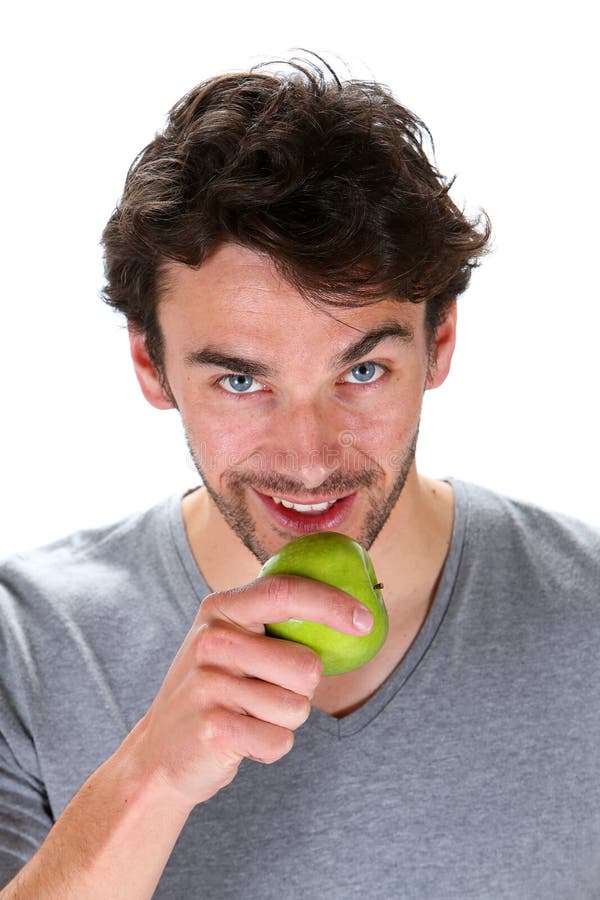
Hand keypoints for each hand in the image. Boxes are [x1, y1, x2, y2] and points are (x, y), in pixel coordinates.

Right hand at [125, 575, 373, 810]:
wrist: (160, 753)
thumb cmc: (218, 691)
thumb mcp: (234, 642)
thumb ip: (276, 621)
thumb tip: (354, 609)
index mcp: (222, 609)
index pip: (285, 592)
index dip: (331, 603)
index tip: (366, 620)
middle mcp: (211, 639)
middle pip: (306, 665)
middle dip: (304, 690)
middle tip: (269, 693)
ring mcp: (208, 684)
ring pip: (297, 708)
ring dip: (285, 721)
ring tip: (249, 716)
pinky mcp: (213, 729)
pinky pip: (279, 742)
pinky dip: (270, 748)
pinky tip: (240, 741)